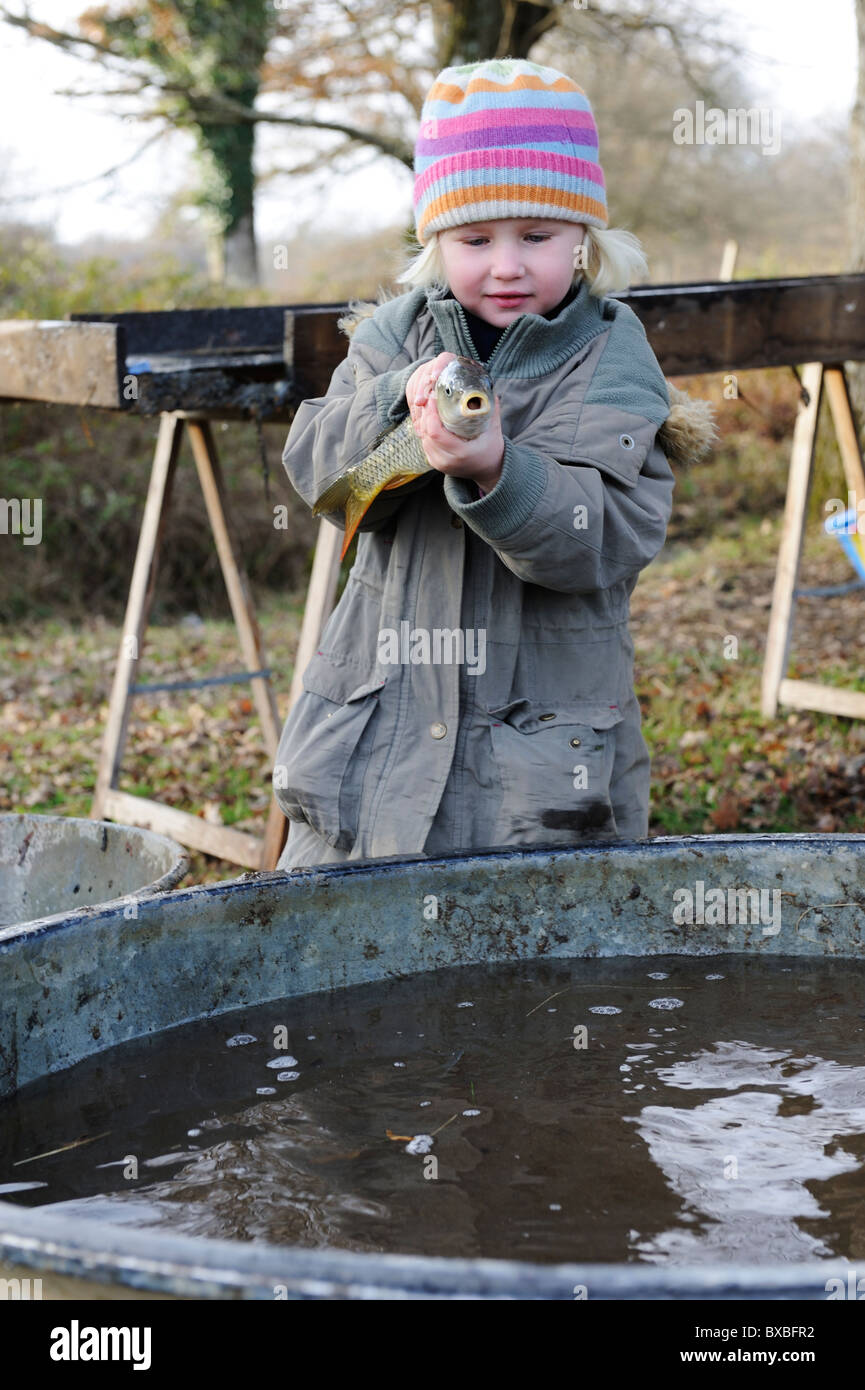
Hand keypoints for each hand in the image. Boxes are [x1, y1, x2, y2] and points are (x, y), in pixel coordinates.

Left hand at [407, 355, 504, 490]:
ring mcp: (439, 464)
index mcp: (460, 453)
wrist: (489, 470)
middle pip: (426, 433)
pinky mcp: (435, 463)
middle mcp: (446, 461)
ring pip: (422, 438)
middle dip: (425, 413)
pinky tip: (427, 417)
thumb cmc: (492, 449)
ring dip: (423, 420)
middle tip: (429, 396)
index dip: (430, 413)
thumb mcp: (494, 429)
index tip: (434, 397)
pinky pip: (424, 443)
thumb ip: (491, 409)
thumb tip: (487, 388)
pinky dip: (424, 429)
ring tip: (428, 404)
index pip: (435, 432)